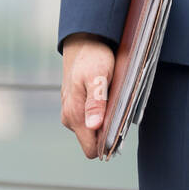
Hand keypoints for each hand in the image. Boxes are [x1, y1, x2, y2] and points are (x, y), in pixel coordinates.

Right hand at [60, 35, 114, 158]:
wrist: (83, 39)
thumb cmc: (93, 56)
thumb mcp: (98, 77)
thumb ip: (95, 102)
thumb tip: (94, 127)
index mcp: (74, 115)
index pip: (91, 150)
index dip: (106, 144)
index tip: (118, 126)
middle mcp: (70, 118)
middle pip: (93, 141)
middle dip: (107, 131)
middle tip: (118, 107)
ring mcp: (71, 112)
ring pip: (92, 130)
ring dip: (105, 120)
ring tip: (113, 98)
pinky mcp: (76, 105)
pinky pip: (91, 119)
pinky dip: (101, 112)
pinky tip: (107, 95)